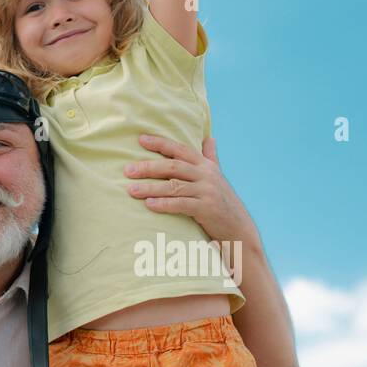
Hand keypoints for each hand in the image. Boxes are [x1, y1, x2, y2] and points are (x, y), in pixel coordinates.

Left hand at [123, 133, 258, 248]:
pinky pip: (181, 204)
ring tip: (131, 190)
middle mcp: (207, 175)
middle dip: (148, 167)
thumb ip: (211, 157)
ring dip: (150, 187)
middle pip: (173, 166)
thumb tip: (210, 138)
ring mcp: (207, 192)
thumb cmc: (223, 201)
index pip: (180, 149)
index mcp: (206, 165)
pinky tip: (149, 204)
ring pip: (173, 186)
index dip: (160, 143)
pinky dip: (164, 204)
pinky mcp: (206, 209)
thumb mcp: (217, 176)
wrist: (239, 228)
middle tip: (127, 170)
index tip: (140, 139)